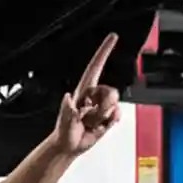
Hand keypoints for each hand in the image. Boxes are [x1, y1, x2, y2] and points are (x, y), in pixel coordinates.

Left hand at [51, 32, 120, 154]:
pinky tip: (101, 126)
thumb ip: (67, 111)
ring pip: (115, 104)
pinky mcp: (108, 115)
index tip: (113, 37)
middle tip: (89, 119)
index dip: (104, 52)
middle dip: (103, 107)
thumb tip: (68, 98)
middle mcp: (93, 95)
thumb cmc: (65, 132)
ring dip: (104, 116)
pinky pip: (118, 114)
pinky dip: (111, 121)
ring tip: (91, 123)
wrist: (70, 146)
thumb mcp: (64, 122)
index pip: (95, 67)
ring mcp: (101, 105)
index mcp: (83, 91)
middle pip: (111, 92)